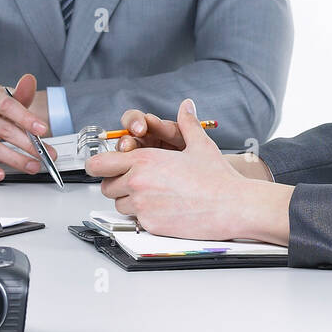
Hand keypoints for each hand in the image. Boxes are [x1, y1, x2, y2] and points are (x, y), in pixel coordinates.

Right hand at [0, 74, 58, 181]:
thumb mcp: (3, 99)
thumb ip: (21, 94)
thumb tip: (29, 80)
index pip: (7, 106)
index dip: (26, 118)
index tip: (42, 129)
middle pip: (3, 129)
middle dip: (28, 144)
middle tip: (45, 153)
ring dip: (15, 159)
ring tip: (33, 165)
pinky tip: (0, 174)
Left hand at [86, 99, 280, 240]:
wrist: (233, 206)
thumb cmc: (217, 177)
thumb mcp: (199, 144)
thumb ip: (187, 123)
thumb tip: (187, 106)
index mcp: (144, 160)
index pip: (98, 164)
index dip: (99, 165)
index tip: (104, 167)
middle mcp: (138, 183)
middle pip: (106, 186)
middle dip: (116, 183)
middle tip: (134, 180)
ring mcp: (143, 207)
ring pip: (120, 205)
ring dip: (129, 200)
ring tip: (153, 194)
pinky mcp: (151, 226)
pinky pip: (136, 221)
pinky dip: (145, 215)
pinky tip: (164, 207)